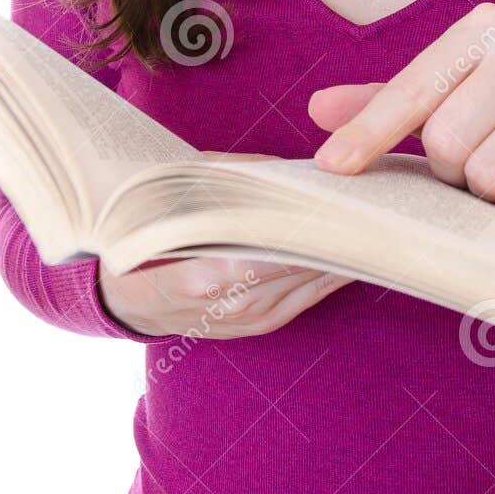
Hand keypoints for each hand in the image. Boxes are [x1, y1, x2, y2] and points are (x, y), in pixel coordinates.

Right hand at [99, 149, 351, 336]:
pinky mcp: (260, 326)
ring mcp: (249, 320)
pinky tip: (351, 250)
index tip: (338, 199)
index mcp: (207, 274)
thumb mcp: (175, 198)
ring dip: (341, 253)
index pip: (275, 249)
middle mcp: (233, 304)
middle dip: (334, 234)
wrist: (126, 300)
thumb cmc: (148, 240)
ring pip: (311, 283)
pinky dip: (330, 272)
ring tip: (368, 220)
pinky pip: (306, 298)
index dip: (310, 225)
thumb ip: (230, 180)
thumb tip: (283, 168)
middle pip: (302, 265)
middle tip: (366, 203)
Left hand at [308, 3, 494, 219]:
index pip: (411, 89)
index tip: (330, 167)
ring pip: (487, 174)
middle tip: (484, 161)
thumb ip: (388, 103)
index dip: (367, 133)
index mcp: (485, 28)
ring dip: (493, 193)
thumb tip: (316, 109)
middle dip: (455, 171)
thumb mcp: (452, 98)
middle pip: (447, 142)